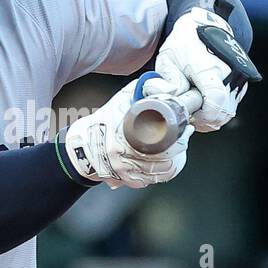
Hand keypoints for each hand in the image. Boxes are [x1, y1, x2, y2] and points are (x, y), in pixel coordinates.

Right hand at [60, 76, 191, 188]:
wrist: (81, 145)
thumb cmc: (102, 123)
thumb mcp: (119, 101)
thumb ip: (139, 90)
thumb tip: (165, 85)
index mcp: (123, 138)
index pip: (161, 145)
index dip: (178, 140)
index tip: (185, 130)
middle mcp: (123, 158)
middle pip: (164, 161)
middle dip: (179, 150)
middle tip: (184, 139)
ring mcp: (124, 171)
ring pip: (160, 173)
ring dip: (173, 163)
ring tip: (178, 151)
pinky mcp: (125, 180)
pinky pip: (150, 181)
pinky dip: (160, 174)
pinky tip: (165, 165)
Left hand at [154, 8, 249, 132]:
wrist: (205, 25)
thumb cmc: (185, 42)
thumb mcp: (167, 59)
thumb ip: (167, 82)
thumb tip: (170, 100)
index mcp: (209, 67)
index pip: (215, 100)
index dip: (204, 115)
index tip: (192, 115)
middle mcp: (229, 73)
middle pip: (224, 112)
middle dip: (206, 120)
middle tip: (191, 114)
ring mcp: (238, 78)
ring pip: (229, 111)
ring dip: (213, 116)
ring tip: (197, 107)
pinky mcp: (242, 81)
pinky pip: (232, 104)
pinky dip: (219, 109)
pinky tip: (206, 102)